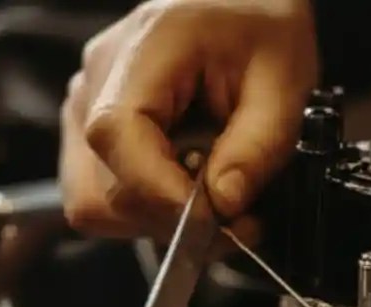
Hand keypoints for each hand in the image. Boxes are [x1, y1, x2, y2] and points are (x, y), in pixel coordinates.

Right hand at [59, 0, 317, 237]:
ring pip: (93, 201)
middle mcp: (97, 76)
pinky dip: (145, 209)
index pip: (117, 135)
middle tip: (235, 221)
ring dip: (157, 219)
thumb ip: (258, 147)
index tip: (217, 219)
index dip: (161, 193)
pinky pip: (97, 193)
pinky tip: (184, 187)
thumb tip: (224, 207)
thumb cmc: (263, 29)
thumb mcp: (285, 83)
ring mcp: (85, 103)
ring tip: (211, 199)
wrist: (242, 2)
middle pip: (101, 185)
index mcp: (145, 48)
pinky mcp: (89, 127)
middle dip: (170, 218)